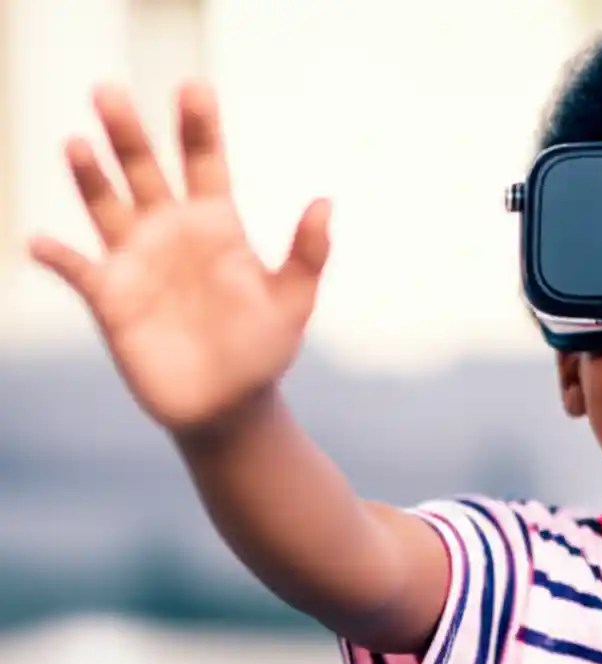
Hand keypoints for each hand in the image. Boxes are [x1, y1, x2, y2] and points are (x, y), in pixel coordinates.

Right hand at [30, 84, 331, 431]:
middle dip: (129, 133)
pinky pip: (78, 270)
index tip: (193, 87)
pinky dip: (59, 257)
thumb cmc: (264, 349)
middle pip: (146, 170)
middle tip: (109, 90)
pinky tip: (44, 244)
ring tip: (79, 143)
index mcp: (218, 225)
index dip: (199, 126)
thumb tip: (324, 201)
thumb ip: (307, 252)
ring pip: (107, 206)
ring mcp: (137, 262)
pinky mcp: (110, 299)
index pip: (205, 163)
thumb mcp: (293, 300)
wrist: (230, 405)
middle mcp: (172, 233)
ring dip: (90, 177)